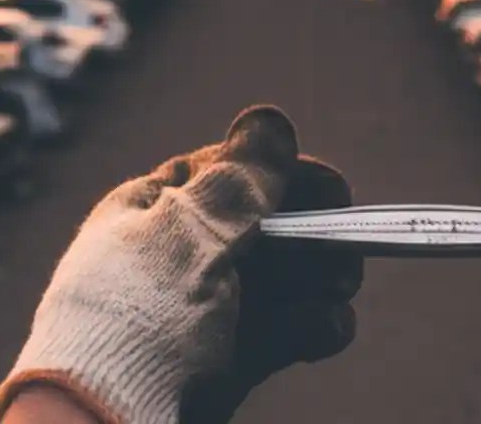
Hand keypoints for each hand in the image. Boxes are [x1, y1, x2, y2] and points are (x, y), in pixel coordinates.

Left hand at [0, 106, 361, 423]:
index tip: (336, 194)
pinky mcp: (225, 362)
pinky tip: (325, 330)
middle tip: (343, 252)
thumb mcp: (189, 235)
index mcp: (153, 209)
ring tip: (337, 291)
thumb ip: (240, 181)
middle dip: (313, 236)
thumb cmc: (137, 319)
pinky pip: (281, 330)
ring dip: (320, 281)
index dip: (287, 178)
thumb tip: (270, 119)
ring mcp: (203, 311)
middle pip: (267, 228)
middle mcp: (179, 255)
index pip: (231, 174)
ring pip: (282, 280)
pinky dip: (311, 326)